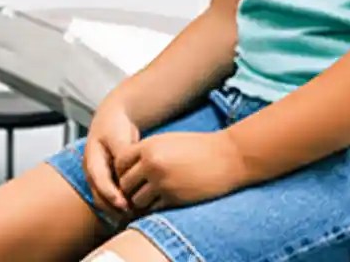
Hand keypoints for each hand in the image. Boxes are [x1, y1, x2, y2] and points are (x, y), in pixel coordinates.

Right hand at [82, 99, 140, 222]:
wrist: (112, 120)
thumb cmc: (114, 126)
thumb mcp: (118, 135)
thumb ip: (122, 152)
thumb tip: (127, 171)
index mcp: (92, 160)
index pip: (99, 182)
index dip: (110, 195)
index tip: (124, 204)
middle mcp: (93, 173)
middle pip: (100, 198)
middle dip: (115, 208)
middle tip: (133, 213)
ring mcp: (99, 179)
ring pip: (105, 202)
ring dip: (119, 210)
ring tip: (137, 213)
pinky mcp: (107, 183)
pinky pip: (113, 199)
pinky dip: (123, 205)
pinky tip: (138, 207)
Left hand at [116, 131, 249, 211]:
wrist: (229, 156)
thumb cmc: (200, 147)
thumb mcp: (169, 141)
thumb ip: (147, 152)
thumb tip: (128, 168)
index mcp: (148, 146)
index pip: (119, 163)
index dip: (123, 171)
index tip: (133, 175)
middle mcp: (151, 164)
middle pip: (125, 184)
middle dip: (130, 189)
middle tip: (141, 190)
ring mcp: (162, 182)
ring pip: (137, 200)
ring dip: (143, 202)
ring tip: (153, 198)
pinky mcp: (174, 198)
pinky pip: (154, 209)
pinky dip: (156, 208)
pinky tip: (166, 202)